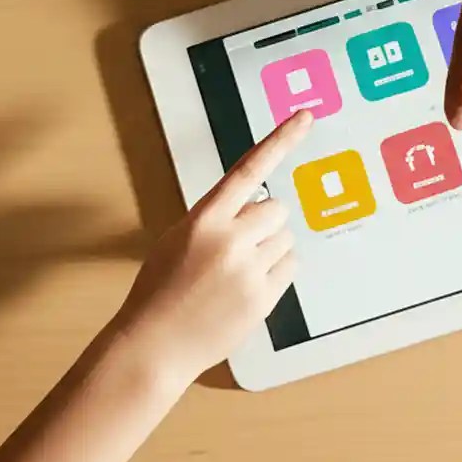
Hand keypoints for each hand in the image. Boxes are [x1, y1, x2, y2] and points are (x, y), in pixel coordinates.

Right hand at [111, 110, 311, 386]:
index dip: (281, 140)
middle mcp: (231, 239)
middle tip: (238, 247)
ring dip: (270, 248)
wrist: (156, 344)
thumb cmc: (161, 290)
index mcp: (204, 219)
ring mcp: (250, 270)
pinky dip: (276, 272)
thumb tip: (257, 210)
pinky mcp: (264, 297)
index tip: (306, 116)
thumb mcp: (177, 240)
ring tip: (237, 272)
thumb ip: (216, 220)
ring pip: (286, 239)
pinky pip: (290, 266)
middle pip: (277, 210)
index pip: (249, 169)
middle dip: (263, 224)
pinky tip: (248, 286)